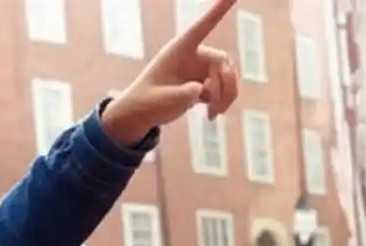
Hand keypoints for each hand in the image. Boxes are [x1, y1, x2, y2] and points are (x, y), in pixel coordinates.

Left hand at [100, 0, 240, 145]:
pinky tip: (210, 116)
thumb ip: (184, 94)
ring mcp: (198, 70)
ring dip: (226, 94)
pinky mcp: (202, 85)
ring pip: (227, 76)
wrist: (139, 114)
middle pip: (222, 61)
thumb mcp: (162, 101)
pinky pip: (223, 89)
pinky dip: (221, 102)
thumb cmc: (145, 103)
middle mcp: (192, 56)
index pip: (202, 26)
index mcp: (178, 50)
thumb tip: (201, 90)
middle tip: (213, 101)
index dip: (219, 10)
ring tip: (214, 113)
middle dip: (224, 82)